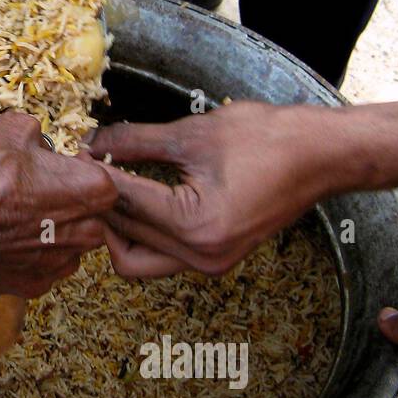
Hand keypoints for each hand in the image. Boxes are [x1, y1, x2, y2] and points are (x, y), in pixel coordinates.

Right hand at [0, 112, 121, 296]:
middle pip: (87, 214)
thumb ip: (38, 133)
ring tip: (15, 220)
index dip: (73, 172)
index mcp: (94, 190)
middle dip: (65, 204)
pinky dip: (28, 255)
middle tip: (30, 194)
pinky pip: (42, 265)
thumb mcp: (12, 129)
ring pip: (66, 242)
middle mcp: (89, 231)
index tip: (50, 170)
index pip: (99, 177)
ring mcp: (64, 262)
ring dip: (49, 232)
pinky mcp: (40, 284)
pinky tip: (6, 242)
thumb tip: (38, 142)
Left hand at [89, 102, 333, 276]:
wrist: (323, 155)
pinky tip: (135, 197)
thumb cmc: (269, 139)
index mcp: (195, 226)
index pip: (124, 204)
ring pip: (137, 259)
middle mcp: (201, 256)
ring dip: (118, 228)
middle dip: (100, 206)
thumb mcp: (192, 134)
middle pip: (124, 238)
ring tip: (109, 187)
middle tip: (85, 173)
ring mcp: (209, 263)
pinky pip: (162, 255)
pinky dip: (143, 232)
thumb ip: (134, 141)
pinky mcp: (214, 258)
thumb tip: (92, 143)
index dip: (93, 177)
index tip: (74, 155)